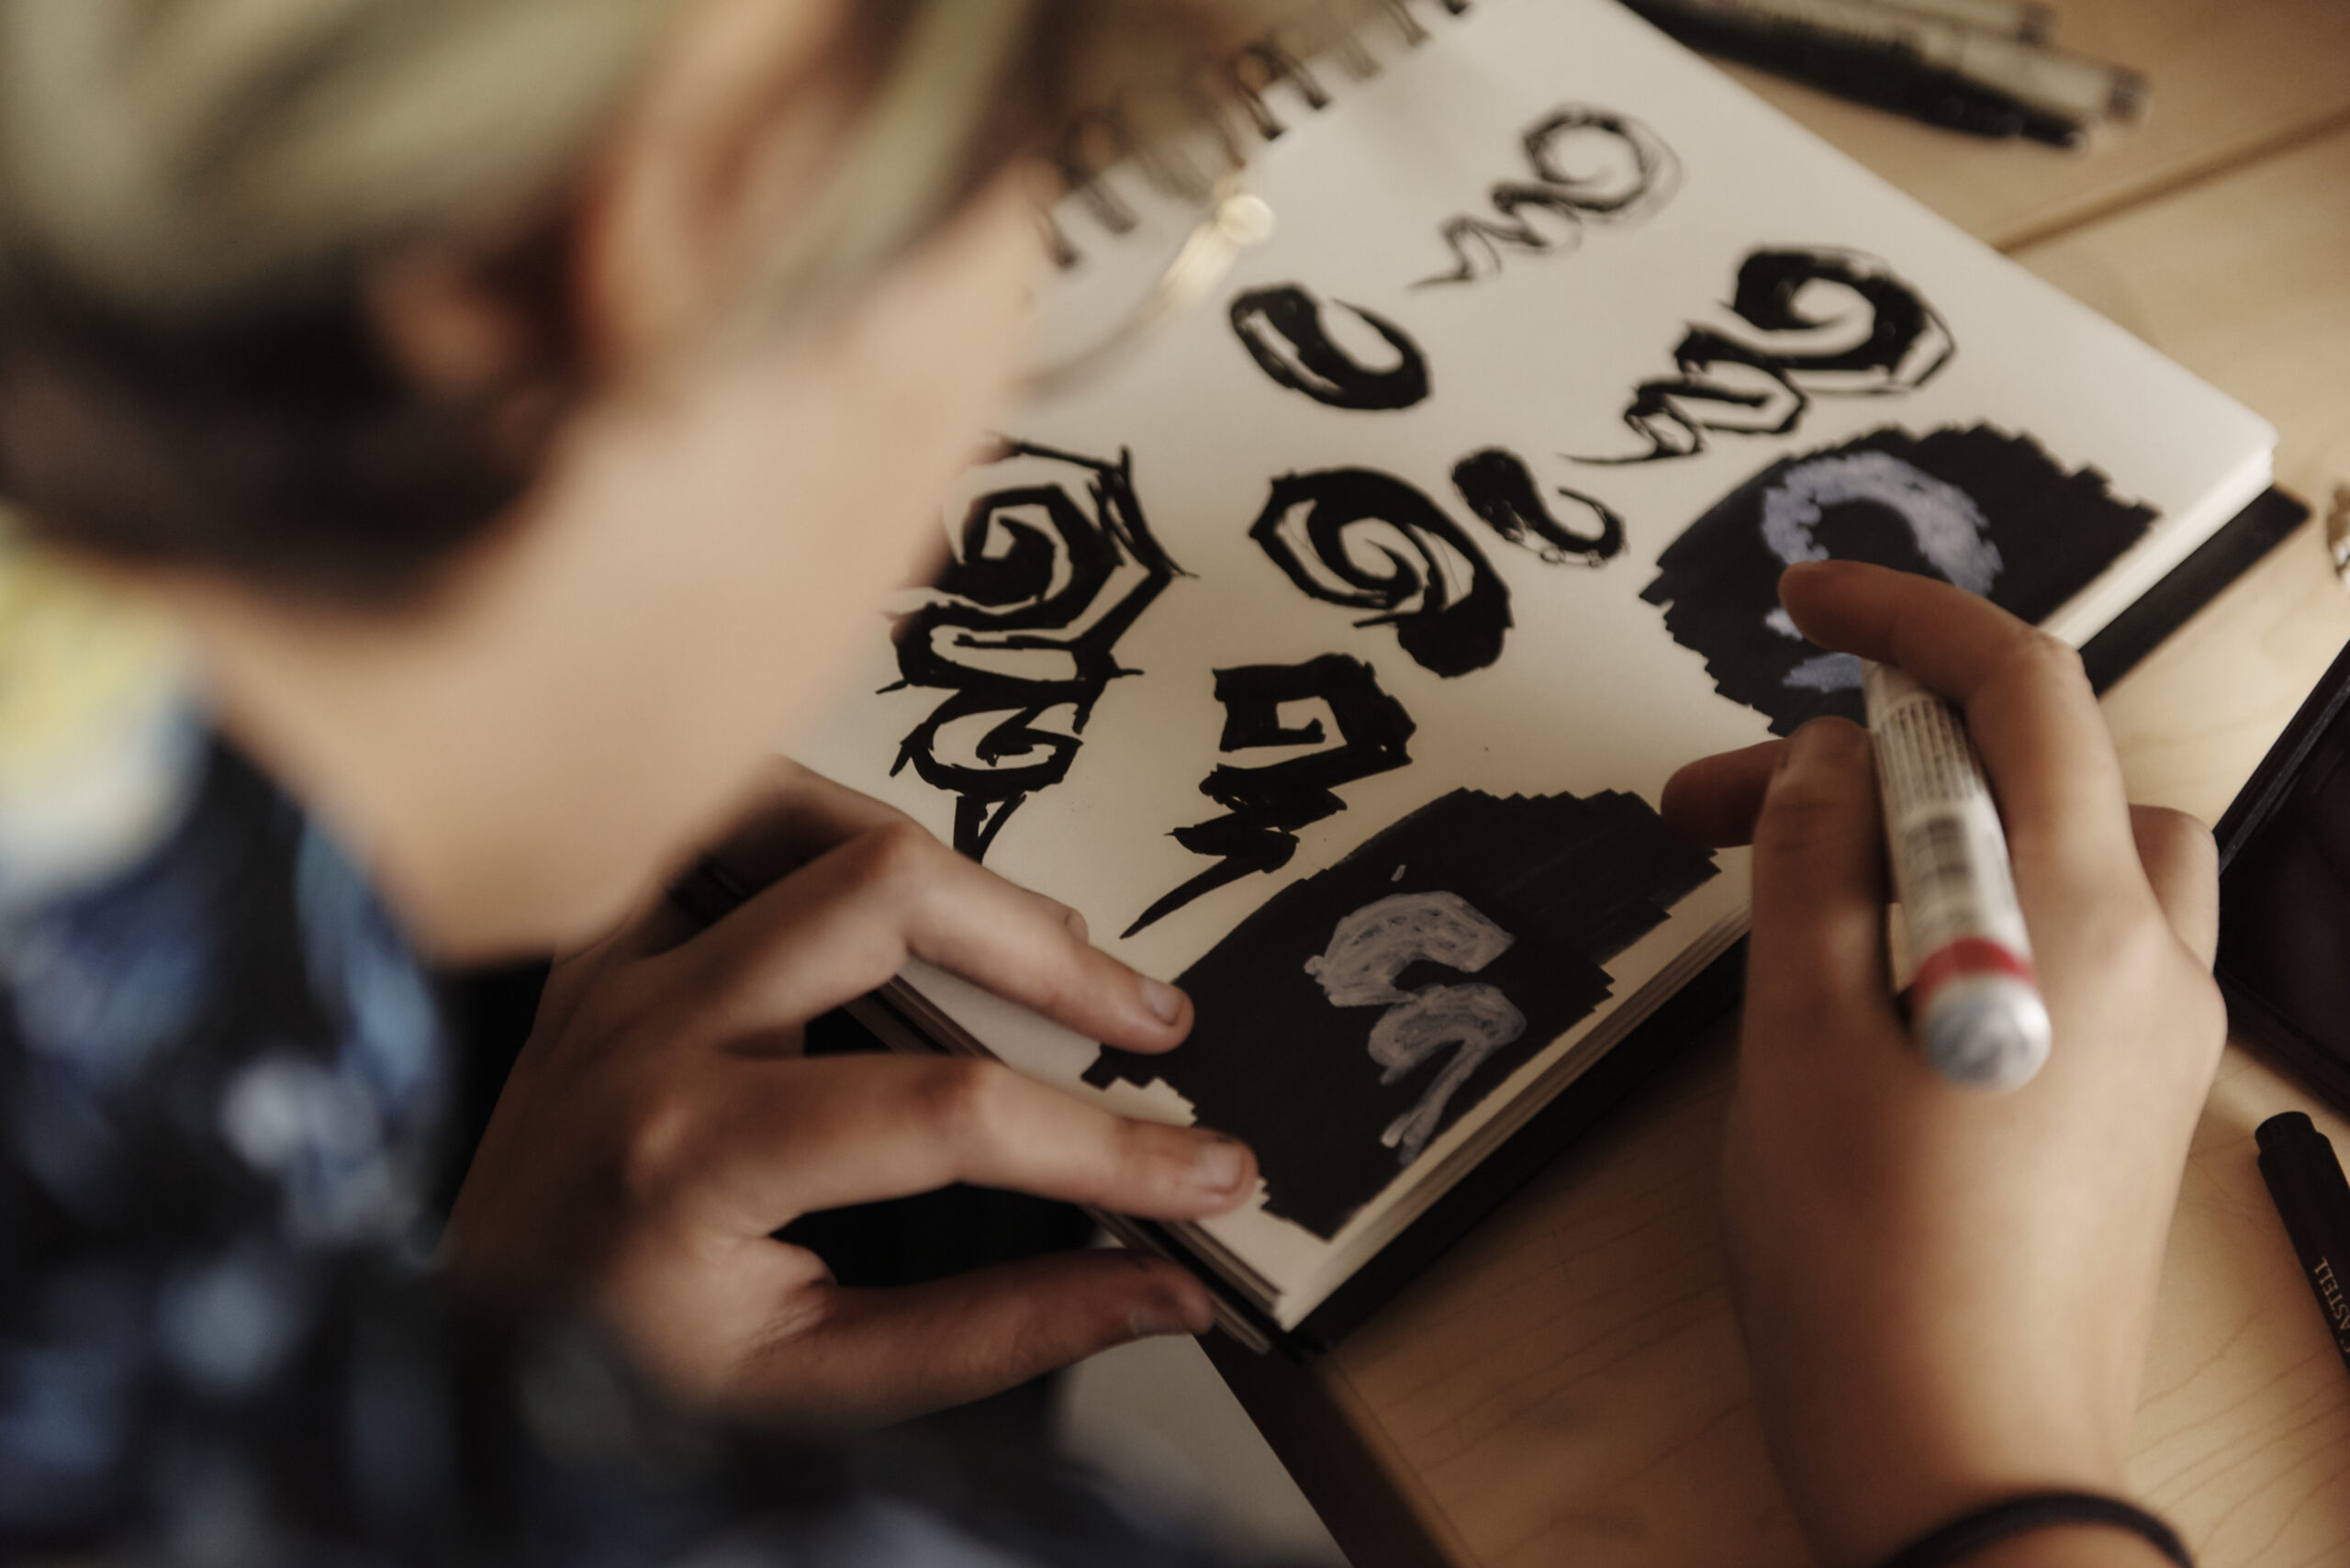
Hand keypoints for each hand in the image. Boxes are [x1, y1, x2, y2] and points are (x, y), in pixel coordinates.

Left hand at [442, 762, 1255, 1427]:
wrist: (458, 1349)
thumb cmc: (608, 1380)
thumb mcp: (811, 1391)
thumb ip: (996, 1334)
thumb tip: (1161, 1287)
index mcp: (692, 1156)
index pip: (950, 1110)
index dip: (1108, 1144)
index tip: (1210, 1172)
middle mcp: (648, 1030)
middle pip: (889, 898)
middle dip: (1052, 958)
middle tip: (1151, 1026)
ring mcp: (622, 968)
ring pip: (815, 825)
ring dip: (959, 875)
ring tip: (1054, 952)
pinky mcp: (613, 943)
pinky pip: (731, 831)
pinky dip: (833, 838)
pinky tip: (903, 890)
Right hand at [1662, 562, 2224, 1567]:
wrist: (1964, 1456)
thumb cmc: (1869, 1256)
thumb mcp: (1795, 1030)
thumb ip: (1811, 859)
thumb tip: (1818, 756)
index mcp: (2071, 912)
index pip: (2016, 688)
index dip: (1904, 616)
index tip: (1805, 596)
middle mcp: (2149, 952)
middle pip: (2030, 766)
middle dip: (1867, 753)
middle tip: (1713, 808)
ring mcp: (2158, 1030)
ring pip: (2068, 848)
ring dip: (1938, 827)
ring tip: (1813, 886)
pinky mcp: (2137, 1096)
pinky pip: (2076, 939)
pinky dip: (1978, 908)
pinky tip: (1879, 981)